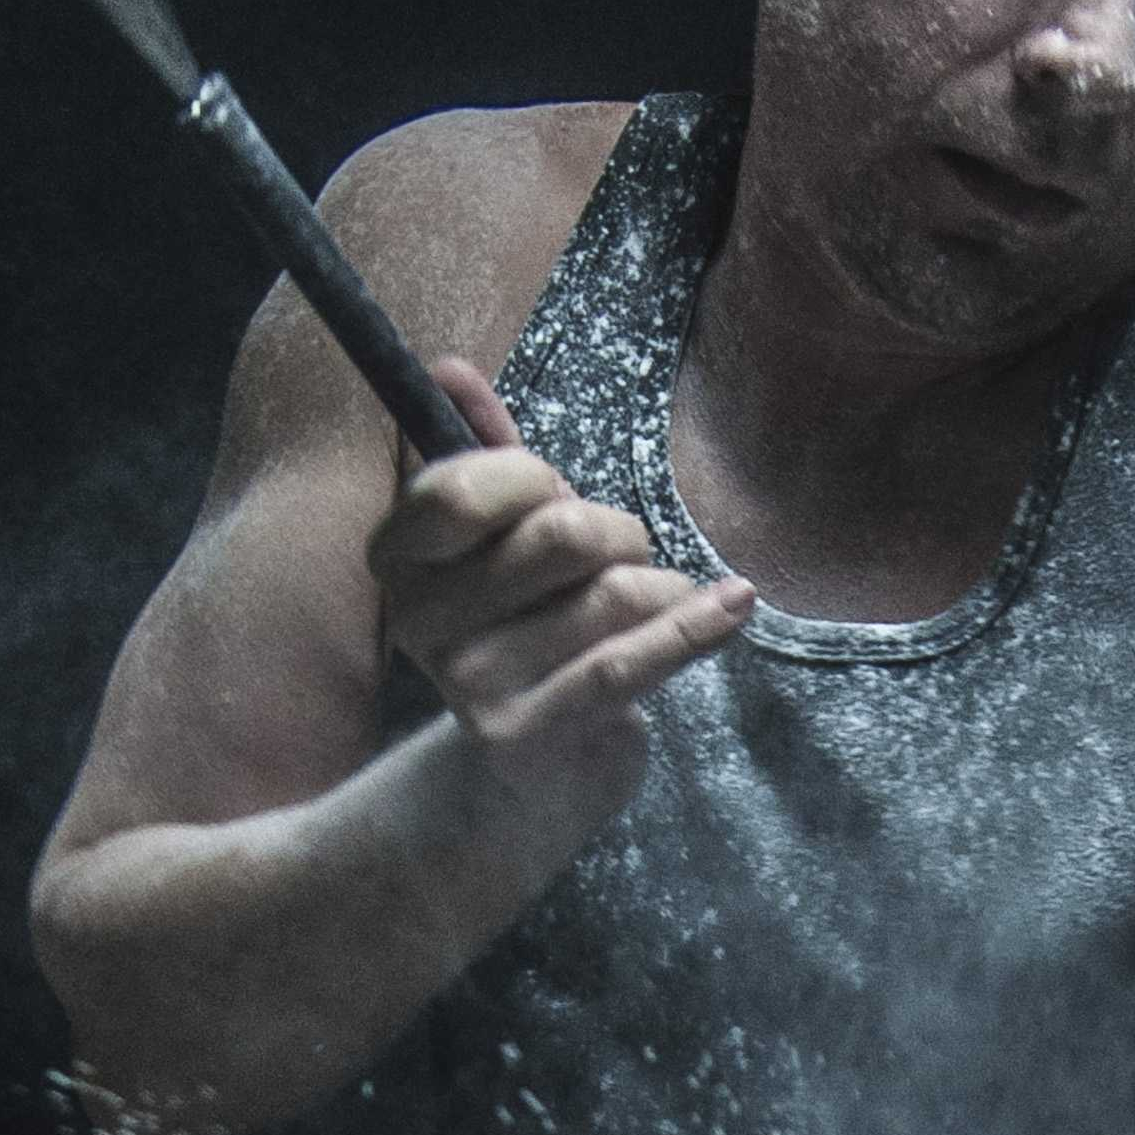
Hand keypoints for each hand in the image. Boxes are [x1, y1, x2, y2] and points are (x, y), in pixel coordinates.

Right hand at [368, 360, 757, 839]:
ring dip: (660, 587)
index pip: (463, 489)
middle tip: (620, 553)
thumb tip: (449, 366)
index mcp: (398, 559)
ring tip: (655, 600)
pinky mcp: (531, 733)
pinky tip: (736, 602)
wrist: (528, 768)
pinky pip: (633, 661)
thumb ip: (483, 447)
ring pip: (612, 595)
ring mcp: (470, 684)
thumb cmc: (527, 622)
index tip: (550, 491)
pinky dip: (696, 625)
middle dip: (617, 531)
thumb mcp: (502, 535)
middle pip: (561, 534)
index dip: (528, 476)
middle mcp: (418, 624)